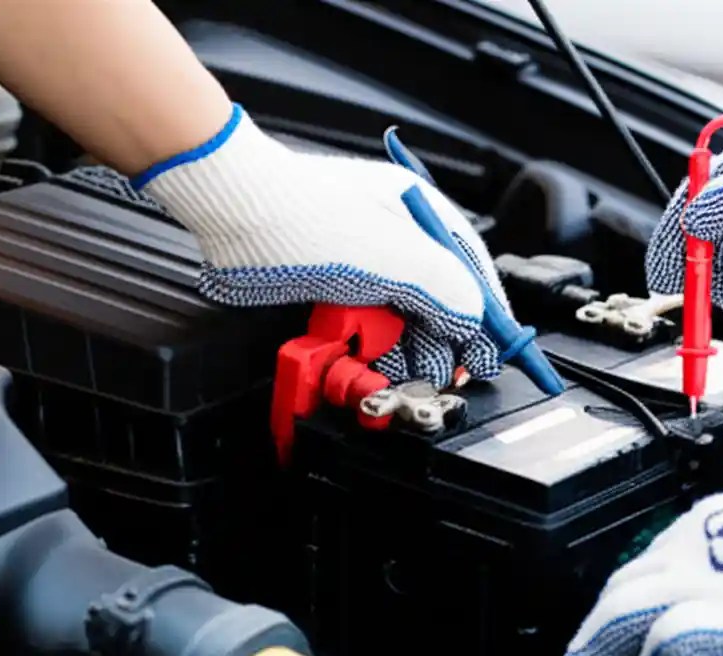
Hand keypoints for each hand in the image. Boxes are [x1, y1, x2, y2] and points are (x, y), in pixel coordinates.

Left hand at [137, 105, 508, 387]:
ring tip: (406, 376)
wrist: (231, 211)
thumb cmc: (304, 214)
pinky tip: (371, 364)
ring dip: (406, 351)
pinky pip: (363, 323)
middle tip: (445, 377)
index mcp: (421, 214)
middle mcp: (395, 235)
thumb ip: (444, 288)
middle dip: (443, 341)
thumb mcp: (393, 255)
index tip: (492, 354)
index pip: (470, 271)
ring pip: (400, 317)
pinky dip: (371, 348)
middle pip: (437, 299)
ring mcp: (360, 260)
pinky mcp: (328, 283)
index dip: (485, 316)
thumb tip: (474, 318)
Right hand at [557, 414, 722, 655]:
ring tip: (615, 614)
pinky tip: (664, 571)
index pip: (624, 617)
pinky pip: (676, 537)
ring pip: (648, 556)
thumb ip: (705, 640)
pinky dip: (655, 562)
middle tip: (586, 648)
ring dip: (624, 589)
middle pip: (627, 585)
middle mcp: (699, 549)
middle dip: (599, 620)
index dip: (594, 645)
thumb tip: (655, 649)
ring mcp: (717, 526)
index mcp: (700, 585)